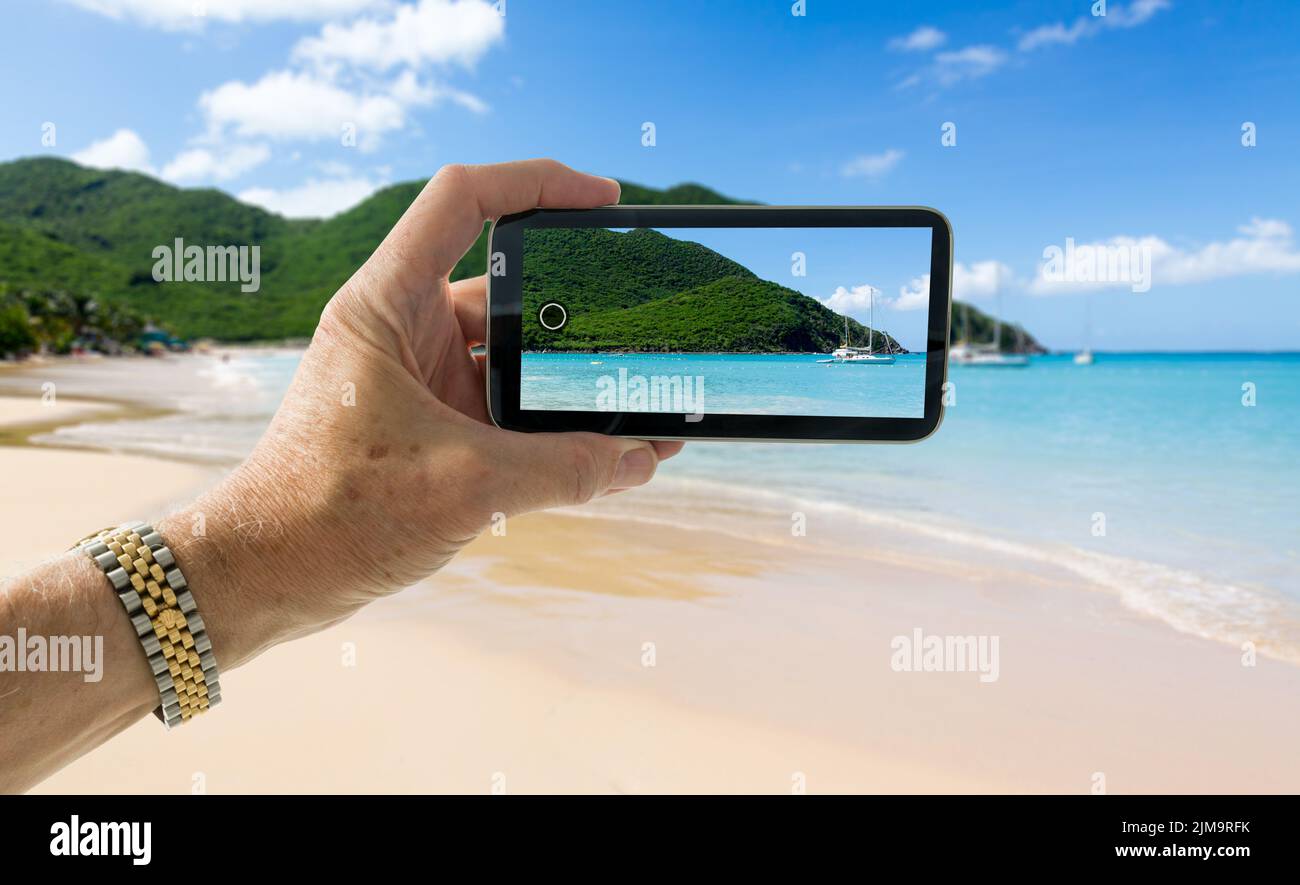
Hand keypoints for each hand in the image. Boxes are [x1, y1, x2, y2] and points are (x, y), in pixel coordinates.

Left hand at [163, 160, 683, 667]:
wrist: (267, 577)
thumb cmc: (329, 514)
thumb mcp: (465, 484)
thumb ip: (563, 468)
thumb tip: (642, 458)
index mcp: (387, 306)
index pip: (463, 201)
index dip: (537, 182)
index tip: (602, 200)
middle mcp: (404, 332)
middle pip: (507, 293)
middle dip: (578, 311)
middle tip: (639, 325)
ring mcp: (419, 381)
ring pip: (512, 362)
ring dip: (569, 384)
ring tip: (638, 401)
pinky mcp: (431, 427)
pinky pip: (505, 412)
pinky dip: (551, 429)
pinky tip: (608, 453)